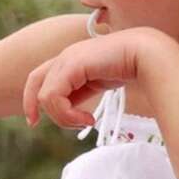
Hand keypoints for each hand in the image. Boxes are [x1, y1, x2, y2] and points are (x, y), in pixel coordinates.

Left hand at [23, 27, 162, 129]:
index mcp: (70, 59)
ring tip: (87, 122)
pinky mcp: (72, 65)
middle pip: (34, 82)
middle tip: (34, 123)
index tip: (33, 121)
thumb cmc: (131, 67)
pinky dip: (67, 114)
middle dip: (31, 105)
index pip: (40, 77)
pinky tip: (89, 119)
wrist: (148, 55)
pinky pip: (54, 96)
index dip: (31, 98)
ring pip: (46, 96)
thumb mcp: (99, 82)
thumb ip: (82, 91)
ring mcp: (68, 59)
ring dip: (64, 117)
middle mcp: (66, 57)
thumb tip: (74, 112)